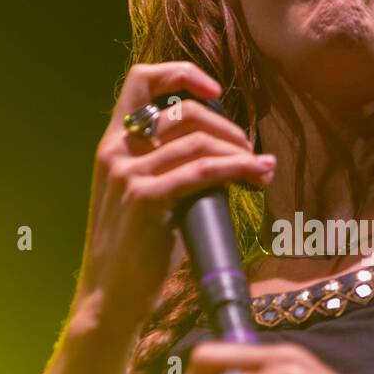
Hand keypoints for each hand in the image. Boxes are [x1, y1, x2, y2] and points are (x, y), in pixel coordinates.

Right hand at [70, 61, 275, 333]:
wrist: (111, 298)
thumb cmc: (137, 254)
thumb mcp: (148, 199)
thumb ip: (172, 169)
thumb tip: (226, 154)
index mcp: (112, 146)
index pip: (139, 82)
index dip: (180, 75)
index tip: (214, 91)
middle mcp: (115, 152)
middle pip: (183, 112)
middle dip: (227, 127)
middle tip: (251, 150)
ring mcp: (128, 175)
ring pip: (198, 142)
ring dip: (239, 151)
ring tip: (261, 168)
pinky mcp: (145, 199)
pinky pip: (202, 171)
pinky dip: (236, 168)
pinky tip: (257, 173)